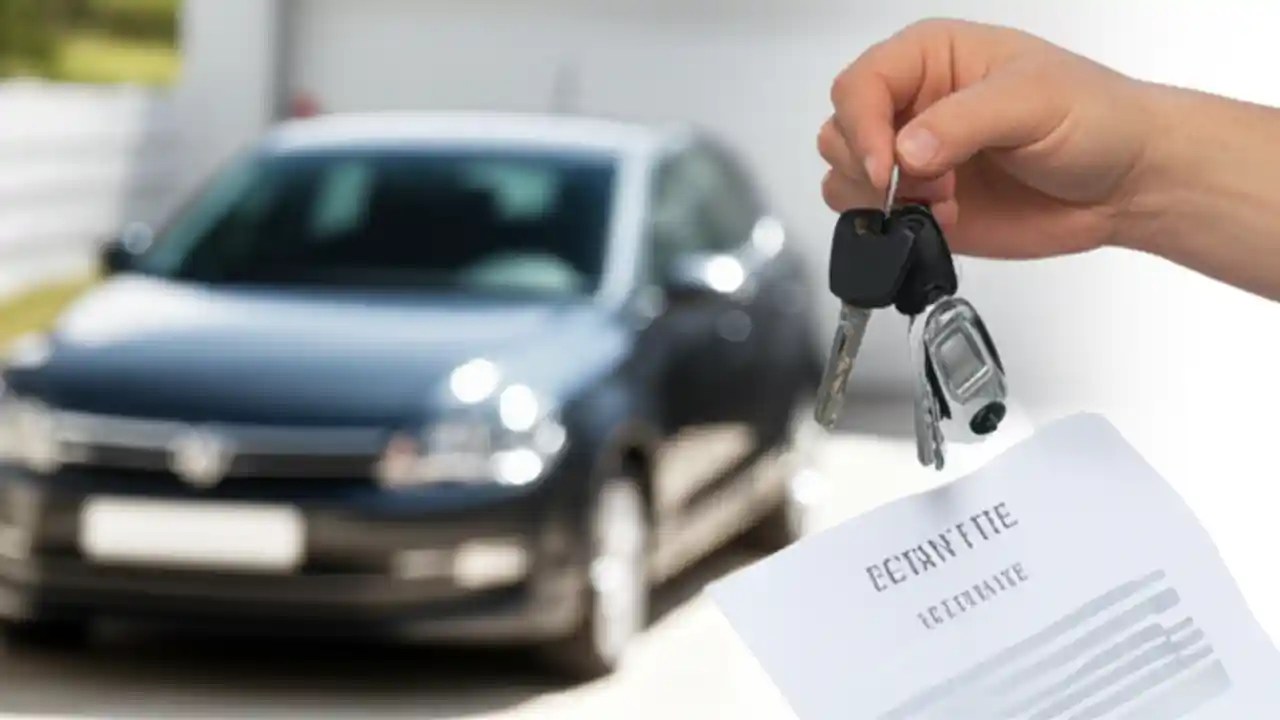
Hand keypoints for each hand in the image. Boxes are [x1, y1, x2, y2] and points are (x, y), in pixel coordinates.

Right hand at [820, 19, 1156, 258]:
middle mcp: (912, 105)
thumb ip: (963, 121)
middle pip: (838, 130)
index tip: (885, 164)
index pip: (859, 84)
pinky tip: (943, 219)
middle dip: (866, 165)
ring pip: (843, 177)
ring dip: (879, 199)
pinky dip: (894, 227)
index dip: (861, 125)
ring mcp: (912, 160)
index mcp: (930, 58)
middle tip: (921, 183)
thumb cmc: (1095, 119)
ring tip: (940, 199)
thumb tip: (906, 152)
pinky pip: (873, 220)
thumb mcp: (1033, 100)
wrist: (1128, 183)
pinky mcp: (921, 207)